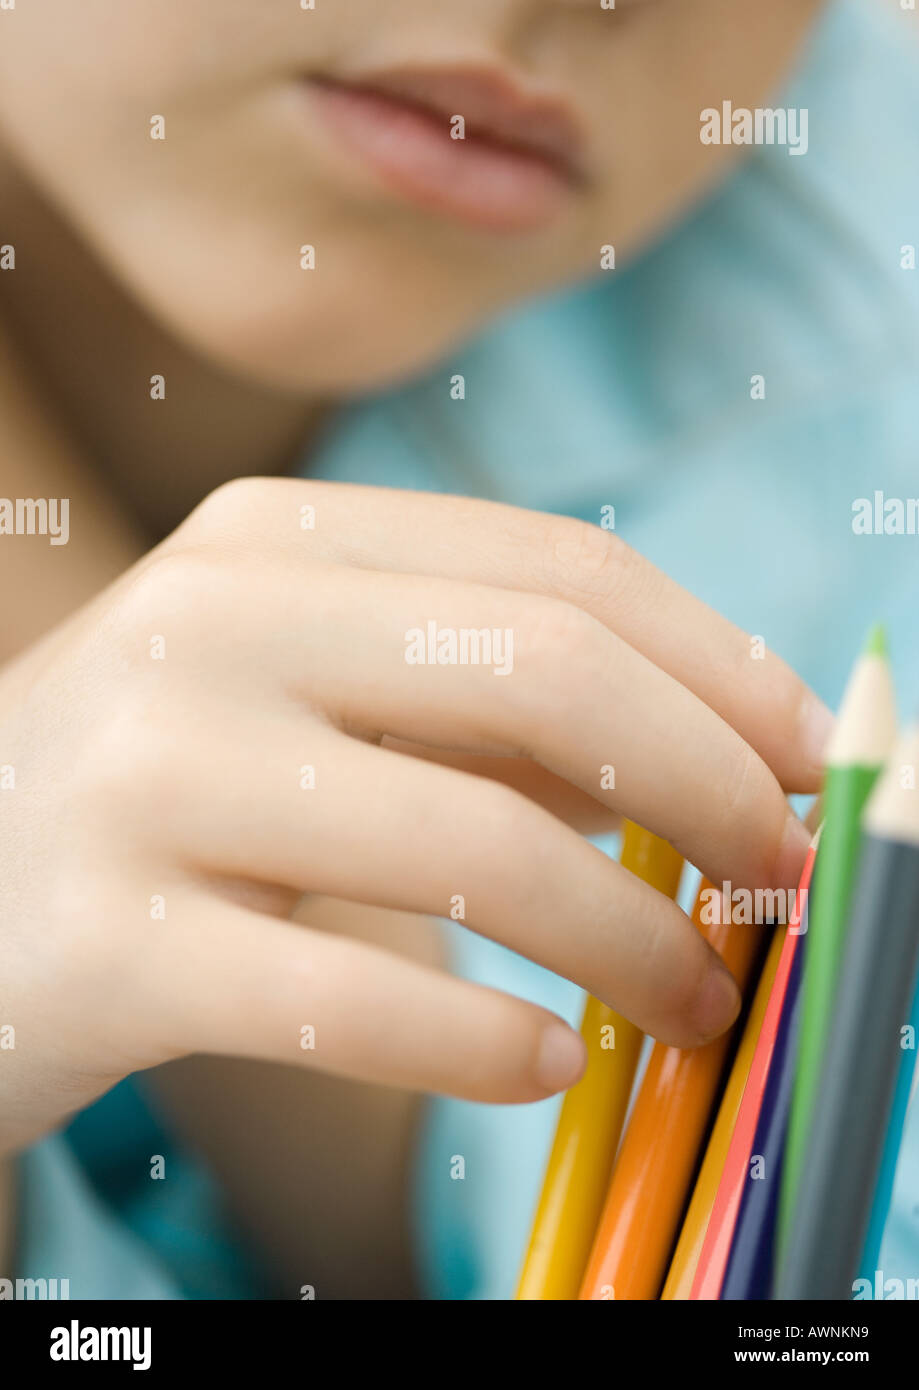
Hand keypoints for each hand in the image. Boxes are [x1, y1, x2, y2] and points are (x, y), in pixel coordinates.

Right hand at [0, 479, 826, 1151]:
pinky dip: (486, 1043)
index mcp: (278, 540)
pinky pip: (353, 998)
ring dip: (630, 940)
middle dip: (709, 784)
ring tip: (693, 1000)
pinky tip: (550, 1063)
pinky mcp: (109, 944)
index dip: (722, 667)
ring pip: (475, 847)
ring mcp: (149, 776)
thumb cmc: (164, 796)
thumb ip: (482, 706)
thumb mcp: (309, 695)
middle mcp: (209, 625)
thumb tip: (712, 758)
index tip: (812, 759)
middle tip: (782, 881)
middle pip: (541, 675)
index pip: (561, 572)